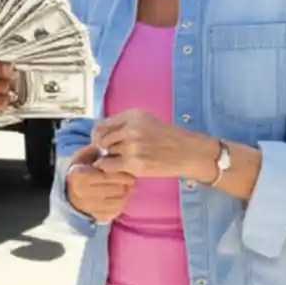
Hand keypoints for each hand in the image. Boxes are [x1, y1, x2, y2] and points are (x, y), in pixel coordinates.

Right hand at [65, 144, 134, 222]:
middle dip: (126, 183)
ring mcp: (90, 207)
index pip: (107, 176)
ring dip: (126, 193)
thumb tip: (108, 147)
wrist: (69, 193)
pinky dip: (121, 203)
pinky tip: (120, 196)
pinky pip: (116, 211)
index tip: (127, 169)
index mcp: (80, 176)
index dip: (121, 172)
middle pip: (116, 189)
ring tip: (126, 186)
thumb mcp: (83, 156)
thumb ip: (95, 150)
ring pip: (119, 201)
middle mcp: (84, 193)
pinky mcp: (98, 216)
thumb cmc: (80, 171)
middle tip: (131, 178)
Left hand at [91, 109, 217, 180]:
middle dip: (103, 147)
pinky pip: (109, 166)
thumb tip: (102, 132)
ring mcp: (132, 147)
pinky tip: (119, 168)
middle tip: (111, 153)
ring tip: (121, 161)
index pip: (102, 125)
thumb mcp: (147, 120)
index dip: (98, 135)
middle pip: (102, 139)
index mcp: (133, 115)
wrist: (187, 152)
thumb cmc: (168, 137)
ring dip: (109, 158)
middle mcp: (131, 129)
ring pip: (106, 153)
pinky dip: (109, 168)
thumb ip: (125, 123)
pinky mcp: (134, 164)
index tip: (102, 141)